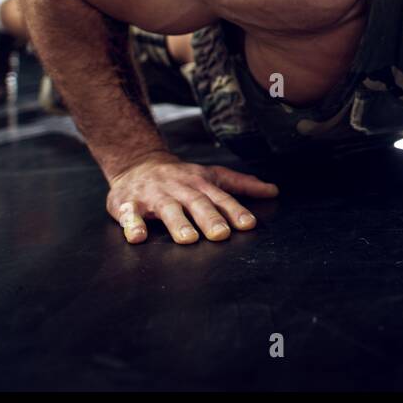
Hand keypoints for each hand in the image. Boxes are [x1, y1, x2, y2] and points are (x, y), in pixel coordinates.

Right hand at [105, 152, 278, 244]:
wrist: (138, 162)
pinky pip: (130, 214)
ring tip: (188, 239)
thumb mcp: (212, 176)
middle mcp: (179, 189)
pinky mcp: (129, 203)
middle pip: (197, 203)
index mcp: (200, 184)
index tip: (248, 225)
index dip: (235, 211)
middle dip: (209, 218)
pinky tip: (138, 237)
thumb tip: (274, 190)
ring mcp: (154, 195)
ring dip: (178, 224)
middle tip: (221, 235)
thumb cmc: (181, 176)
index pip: (221, 198)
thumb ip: (242, 185)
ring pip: (168, 209)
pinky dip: (133, 225)